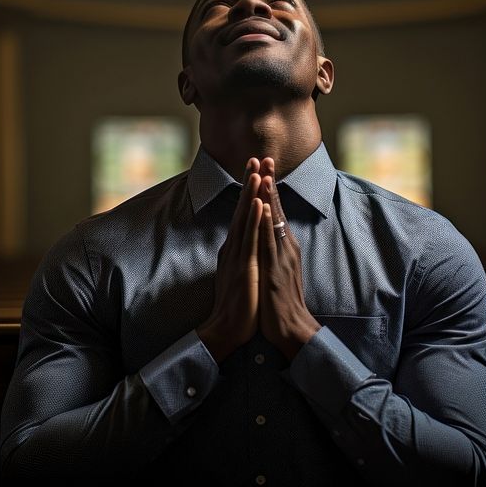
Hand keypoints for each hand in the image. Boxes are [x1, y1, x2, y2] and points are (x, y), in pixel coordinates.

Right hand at [197, 158, 263, 362]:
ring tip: (257, 172)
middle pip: (242, 209)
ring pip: (246, 218)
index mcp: (236, 248)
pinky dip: (254, 219)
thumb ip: (242, 256)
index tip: (256, 170)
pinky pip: (250, 238)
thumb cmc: (237, 304)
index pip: (243, 214)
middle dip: (250, 183)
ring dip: (252, 194)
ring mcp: (238, 255)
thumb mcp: (241, 273)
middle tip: (254, 158)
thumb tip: (244, 243)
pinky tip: (259, 204)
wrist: (226, 329)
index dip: (250, 192)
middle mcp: (234, 247)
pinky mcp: (244, 266)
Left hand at [257, 158, 319, 360]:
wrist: (291, 328)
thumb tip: (270, 235)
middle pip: (276, 208)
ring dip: (269, 196)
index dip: (269, 188)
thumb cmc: (281, 302)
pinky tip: (264, 208)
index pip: (275, 211)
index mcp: (283, 246)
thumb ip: (274, 250)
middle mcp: (285, 246)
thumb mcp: (277, 269)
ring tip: (265, 173)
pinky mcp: (275, 268)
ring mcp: (281, 256)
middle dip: (270, 182)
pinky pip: (270, 241)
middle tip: (266, 156)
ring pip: (274, 220)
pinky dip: (267, 222)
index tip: (263, 166)